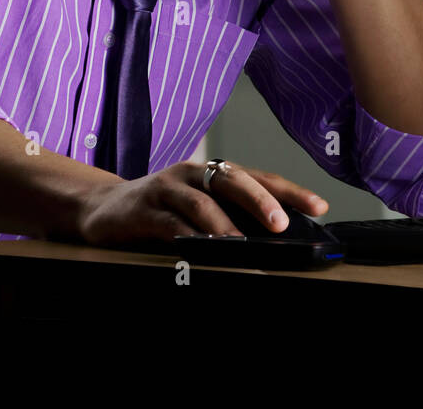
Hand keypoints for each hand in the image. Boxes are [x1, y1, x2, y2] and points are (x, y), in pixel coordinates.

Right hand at [75, 160, 328, 244]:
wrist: (103, 208)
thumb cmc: (162, 211)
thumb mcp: (200, 210)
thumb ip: (231, 217)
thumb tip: (277, 238)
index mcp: (213, 172)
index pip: (259, 177)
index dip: (290, 191)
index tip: (319, 207)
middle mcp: (193, 173)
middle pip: (233, 180)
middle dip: (261, 201)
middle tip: (282, 224)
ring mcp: (167, 188)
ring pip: (202, 201)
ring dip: (224, 223)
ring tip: (242, 243)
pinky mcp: (144, 209)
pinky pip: (171, 222)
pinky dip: (189, 235)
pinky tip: (203, 248)